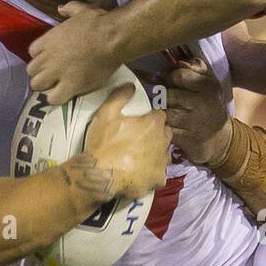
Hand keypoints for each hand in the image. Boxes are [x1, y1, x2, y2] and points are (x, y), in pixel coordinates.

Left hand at [27, 3, 115, 104]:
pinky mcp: (71, 86)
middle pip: (31, 71)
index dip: (41, 57)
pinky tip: (66, 95)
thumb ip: (68, 9)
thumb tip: (61, 8)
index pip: (32, 52)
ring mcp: (58, 73)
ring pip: (38, 86)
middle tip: (54, 75)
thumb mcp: (81, 10)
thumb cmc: (98, 23)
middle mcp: (48, 57)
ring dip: (47, 87)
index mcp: (48, 40)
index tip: (50, 59)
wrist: (112, 38)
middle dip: (41, 73)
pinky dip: (57, 99)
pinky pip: (53, 99)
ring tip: (58, 87)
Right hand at [83, 85, 171, 200]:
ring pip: (164, 155)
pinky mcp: (158, 180)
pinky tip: (140, 173)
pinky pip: (159, 174)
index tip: (140, 122)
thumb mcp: (106, 113)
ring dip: (156, 154)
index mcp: (154, 124)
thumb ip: (120, 96)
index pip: (160, 115)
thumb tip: (131, 85)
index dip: (150, 118)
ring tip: (139, 157)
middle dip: (156, 134)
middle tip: (139, 139)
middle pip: (165, 134)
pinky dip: (152, 174)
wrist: (99, 175)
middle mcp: (163, 142)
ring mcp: (162, 163)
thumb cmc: (104, 142)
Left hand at [165, 61, 232, 164]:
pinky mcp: (185, 139)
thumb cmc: (208, 105)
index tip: (174, 84)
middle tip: (171, 100)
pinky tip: (172, 125)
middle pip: (168, 94)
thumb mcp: (208, 83)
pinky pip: (164, 128)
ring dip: (163, 112)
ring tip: (171, 113)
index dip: (171, 78)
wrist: (218, 139)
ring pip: (164, 111)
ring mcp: (194, 123)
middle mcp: (203, 104)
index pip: (178, 75)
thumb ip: (195, 67)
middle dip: (165, 97)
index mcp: (208, 87)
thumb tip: (178, 61)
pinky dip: (164, 126)